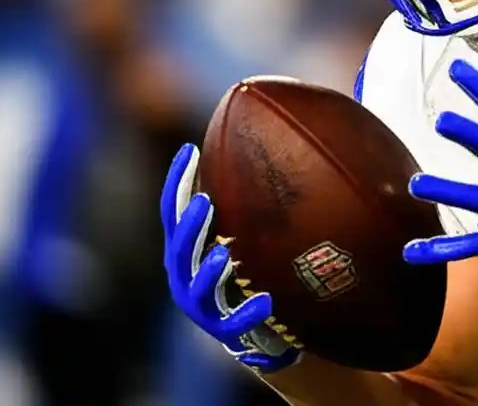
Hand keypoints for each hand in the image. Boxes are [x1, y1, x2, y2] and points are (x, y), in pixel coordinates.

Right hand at [161, 143, 299, 372]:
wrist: (281, 331)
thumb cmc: (270, 269)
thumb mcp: (267, 231)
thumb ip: (269, 199)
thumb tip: (301, 141)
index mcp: (194, 248)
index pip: (176, 211)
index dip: (178, 182)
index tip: (190, 150)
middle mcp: (190, 276)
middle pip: (179, 249)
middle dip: (189, 225)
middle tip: (206, 200)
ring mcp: (205, 308)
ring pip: (194, 289)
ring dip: (207, 270)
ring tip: (223, 253)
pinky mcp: (226, 335)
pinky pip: (232, 326)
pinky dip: (245, 312)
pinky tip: (265, 300)